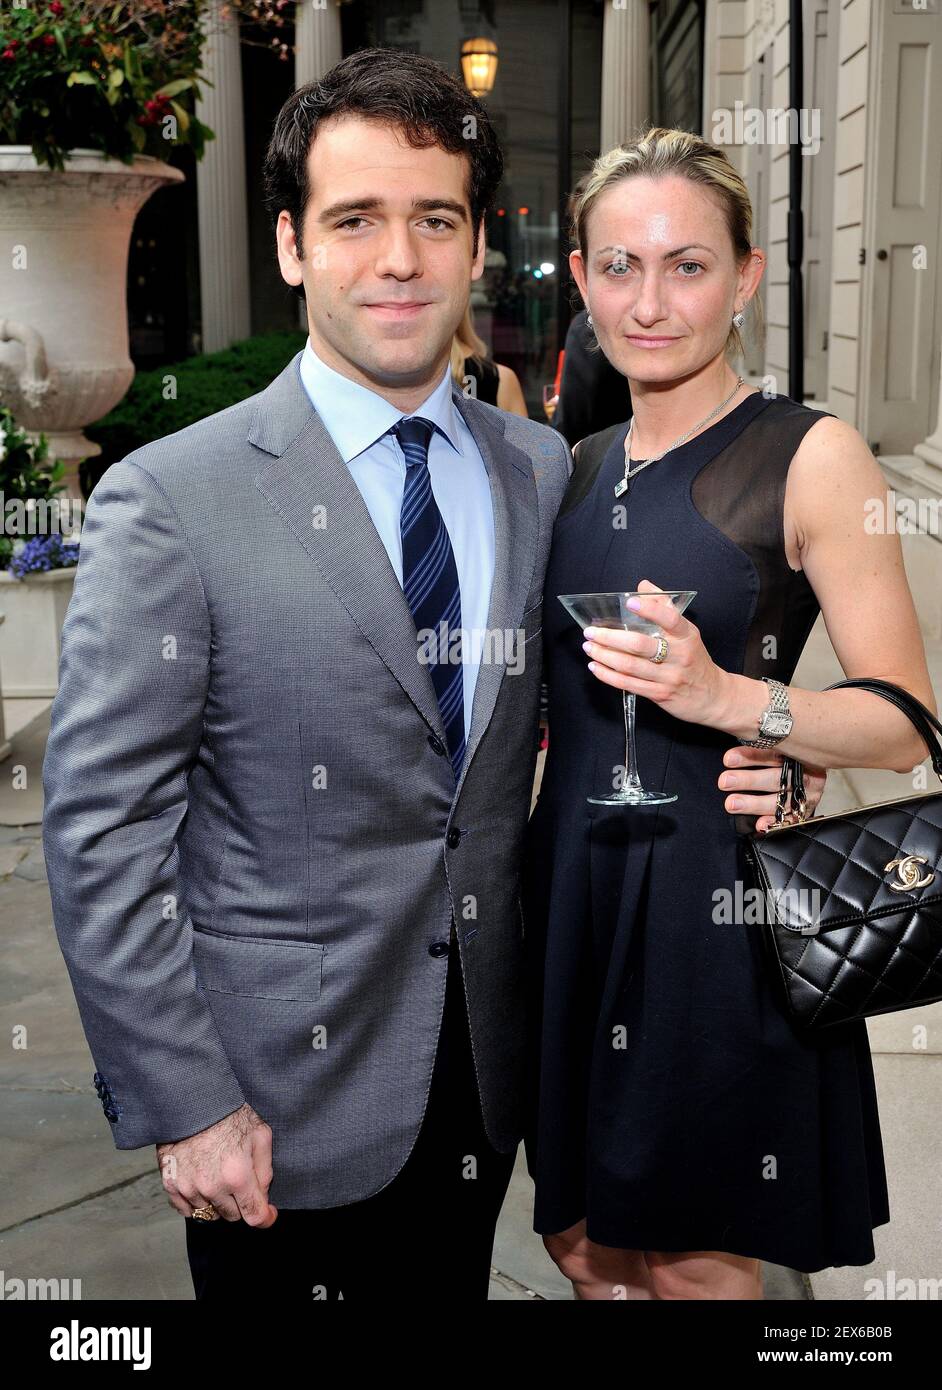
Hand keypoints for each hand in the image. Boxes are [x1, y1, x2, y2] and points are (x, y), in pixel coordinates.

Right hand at [156, 1102, 277, 1225]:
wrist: (192, 1100)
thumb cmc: (228, 1113)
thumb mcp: (260, 1135)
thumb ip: (265, 1170)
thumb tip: (264, 1196)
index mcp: (237, 1176)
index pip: (254, 1216)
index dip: (265, 1217)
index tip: (268, 1213)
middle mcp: (212, 1187)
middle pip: (232, 1215)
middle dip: (239, 1202)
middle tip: (238, 1180)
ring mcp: (188, 1188)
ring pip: (209, 1213)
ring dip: (217, 1201)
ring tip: (217, 1175)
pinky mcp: (170, 1184)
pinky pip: (186, 1210)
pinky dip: (195, 1202)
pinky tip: (201, 1183)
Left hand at [582, 579, 730, 727]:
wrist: (712, 695)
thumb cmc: (694, 659)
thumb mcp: (687, 632)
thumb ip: (664, 607)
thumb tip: (644, 586)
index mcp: (686, 635)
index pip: (669, 618)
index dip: (649, 610)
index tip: (629, 602)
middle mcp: (678, 655)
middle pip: (640, 644)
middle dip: (611, 637)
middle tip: (591, 631)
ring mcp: (669, 676)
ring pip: (630, 665)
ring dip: (605, 655)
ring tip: (589, 647)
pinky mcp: (660, 694)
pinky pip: (629, 684)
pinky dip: (609, 675)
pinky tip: (596, 667)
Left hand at [719, 746, 827, 832]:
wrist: (817, 771)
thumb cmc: (789, 756)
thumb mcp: (781, 743)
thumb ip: (761, 741)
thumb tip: (735, 733)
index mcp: (800, 753)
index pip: (774, 753)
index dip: (750, 756)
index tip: (728, 759)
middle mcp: (806, 774)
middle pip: (776, 778)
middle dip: (748, 780)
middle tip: (725, 782)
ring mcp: (807, 795)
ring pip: (780, 800)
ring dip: (754, 803)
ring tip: (732, 803)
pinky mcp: (805, 811)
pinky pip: (790, 820)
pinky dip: (774, 823)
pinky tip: (759, 825)